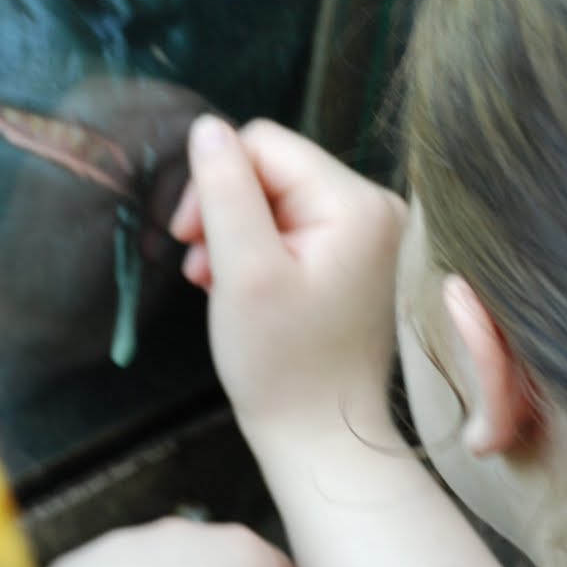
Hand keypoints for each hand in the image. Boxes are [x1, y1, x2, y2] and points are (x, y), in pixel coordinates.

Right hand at [171, 116, 405, 450]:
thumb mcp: (243, 270)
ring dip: (234, 233)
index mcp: (356, 203)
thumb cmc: (282, 365)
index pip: (263, 143)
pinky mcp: (353, 256)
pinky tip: (238, 285)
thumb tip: (206, 126)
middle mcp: (374, 206)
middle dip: (224, 211)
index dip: (215, 182)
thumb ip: (224, 190)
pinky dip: (256, 250)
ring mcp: (368, 232)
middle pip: (269, 168)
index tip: (191, 239)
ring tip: (216, 281)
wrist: (320, 439)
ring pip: (273, 196)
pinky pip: (290, 224)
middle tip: (201, 265)